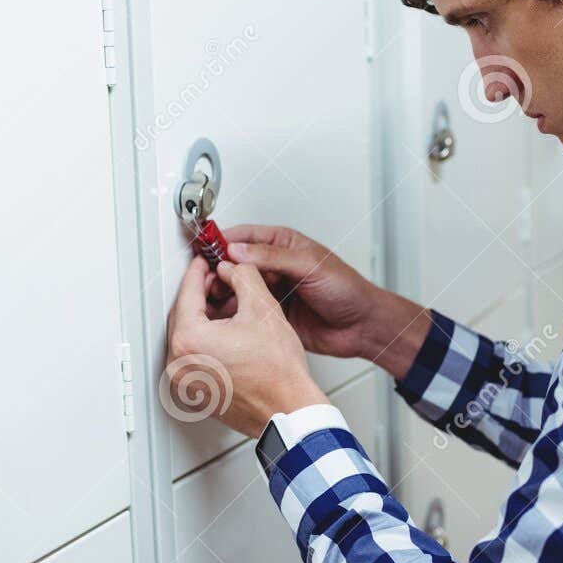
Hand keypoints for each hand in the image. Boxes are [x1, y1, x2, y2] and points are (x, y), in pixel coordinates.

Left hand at [164, 255, 327, 438]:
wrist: (288, 410)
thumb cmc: (278, 373)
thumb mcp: (262, 308)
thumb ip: (242, 276)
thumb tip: (232, 269)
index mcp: (189, 340)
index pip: (187, 293)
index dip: (198, 271)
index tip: (205, 263)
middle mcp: (179, 364)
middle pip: (181, 315)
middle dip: (199, 295)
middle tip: (218, 281)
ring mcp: (184, 382)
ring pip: (186, 337)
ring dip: (202, 318)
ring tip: (228, 308)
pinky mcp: (194, 394)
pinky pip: (192, 358)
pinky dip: (204, 342)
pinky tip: (227, 335)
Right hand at [223, 224, 430, 379]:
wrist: (360, 326)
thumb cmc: (346, 289)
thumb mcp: (310, 266)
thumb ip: (273, 257)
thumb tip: (239, 249)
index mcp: (283, 244)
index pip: (244, 236)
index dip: (221, 240)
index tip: (202, 247)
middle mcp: (274, 265)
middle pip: (234, 262)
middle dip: (218, 269)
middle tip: (205, 278)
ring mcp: (271, 289)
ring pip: (236, 286)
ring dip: (222, 291)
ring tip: (210, 297)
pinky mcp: (270, 313)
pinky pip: (244, 309)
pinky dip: (231, 311)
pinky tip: (223, 315)